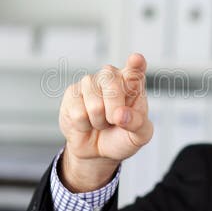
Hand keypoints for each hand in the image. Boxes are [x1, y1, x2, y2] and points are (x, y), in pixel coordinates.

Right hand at [58, 53, 152, 190]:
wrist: (98, 150)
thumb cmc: (122, 136)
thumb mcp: (139, 136)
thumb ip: (137, 124)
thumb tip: (120, 115)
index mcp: (133, 83)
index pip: (135, 70)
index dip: (135, 64)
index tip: (136, 60)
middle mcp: (111, 77)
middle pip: (113, 85)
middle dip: (115, 111)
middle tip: (115, 121)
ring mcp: (90, 83)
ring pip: (95, 105)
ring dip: (99, 121)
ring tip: (101, 122)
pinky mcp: (72, 93)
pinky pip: (79, 114)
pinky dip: (84, 125)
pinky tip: (86, 123)